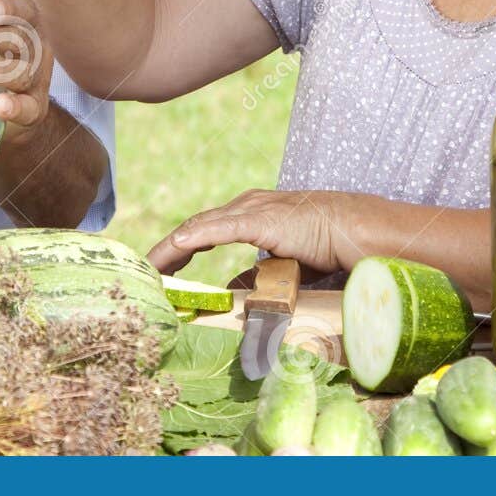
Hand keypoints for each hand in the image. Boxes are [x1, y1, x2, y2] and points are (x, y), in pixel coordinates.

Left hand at [0, 0, 53, 128]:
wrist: (5, 109)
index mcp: (23, 24)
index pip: (24, 10)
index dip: (9, 8)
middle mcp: (34, 49)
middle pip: (20, 38)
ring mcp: (36, 80)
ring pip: (23, 72)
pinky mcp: (33, 109)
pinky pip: (29, 109)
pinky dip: (16, 107)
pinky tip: (0, 105)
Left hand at [147, 189, 368, 276]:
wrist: (351, 229)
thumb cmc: (323, 244)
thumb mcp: (280, 264)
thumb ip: (255, 274)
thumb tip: (231, 290)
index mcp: (248, 214)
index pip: (202, 230)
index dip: (178, 249)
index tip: (159, 269)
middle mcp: (245, 206)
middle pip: (194, 227)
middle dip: (166, 251)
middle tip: (144, 272)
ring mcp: (252, 210)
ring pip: (200, 226)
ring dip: (171, 248)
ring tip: (150, 267)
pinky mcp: (262, 219)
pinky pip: (220, 228)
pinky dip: (195, 238)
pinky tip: (176, 248)